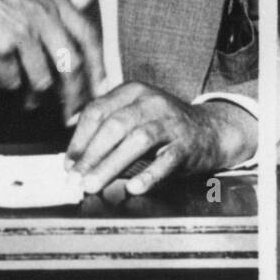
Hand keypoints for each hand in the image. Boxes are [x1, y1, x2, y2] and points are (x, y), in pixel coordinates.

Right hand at [0, 0, 103, 119]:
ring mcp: (22, 31)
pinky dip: (7, 87)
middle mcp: (43, 15)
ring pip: (43, 80)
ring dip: (37, 98)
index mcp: (54, 0)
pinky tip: (0, 82)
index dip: (98, 65)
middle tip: (71, 114)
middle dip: (74, 96)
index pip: (88, 37)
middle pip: (71, 65)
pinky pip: (12, 80)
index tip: (100, 87)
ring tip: (30, 103)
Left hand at [65, 82, 255, 193]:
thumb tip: (73, 163)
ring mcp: (171, 121)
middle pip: (115, 125)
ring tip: (93, 185)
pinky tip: (134, 187)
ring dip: (111, 165)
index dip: (79, 139)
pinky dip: (149, 175)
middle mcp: (152, 101)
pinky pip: (166, 160)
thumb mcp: (135, 118)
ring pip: (137, 140)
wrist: (210, 131)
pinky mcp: (187, 143)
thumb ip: (106, 133)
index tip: (68, 164)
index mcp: (133, 92)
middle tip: (76, 179)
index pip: (97, 111)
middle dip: (91, 154)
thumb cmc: (163, 128)